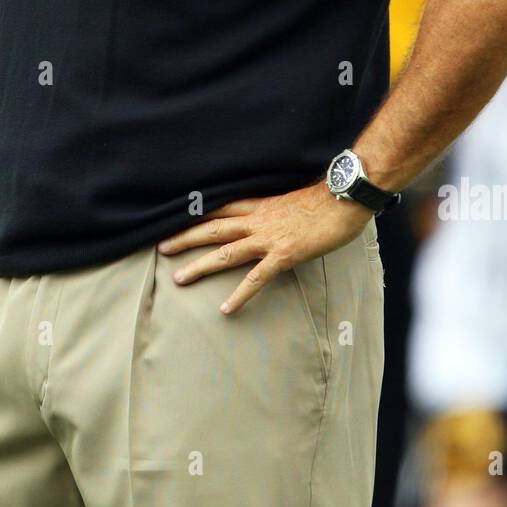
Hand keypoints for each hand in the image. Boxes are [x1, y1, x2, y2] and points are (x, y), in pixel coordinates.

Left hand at [157, 182, 372, 315]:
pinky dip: (239, 294)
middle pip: (213, 228)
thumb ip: (278, 210)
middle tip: (161, 248)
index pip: (220, 208)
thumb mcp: (294, 200)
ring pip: (225, 252)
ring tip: (179, 278)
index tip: (174, 219)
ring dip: (200, 266)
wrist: (344, 198)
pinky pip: (256, 278)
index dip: (196, 215)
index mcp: (260, 205)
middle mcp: (258, 220)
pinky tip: (226, 309)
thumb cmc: (326, 198)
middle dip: (185, 238)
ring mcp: (268, 238)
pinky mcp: (283, 255)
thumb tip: (275, 217)